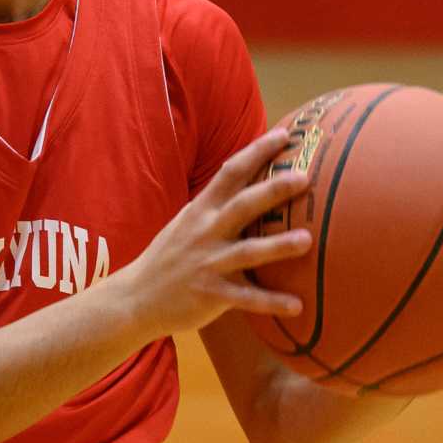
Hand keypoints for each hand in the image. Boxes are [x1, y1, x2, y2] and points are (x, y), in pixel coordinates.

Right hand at [116, 128, 315, 340]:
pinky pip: (246, 298)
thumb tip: (251, 185)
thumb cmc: (169, 258)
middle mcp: (205, 233)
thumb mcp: (187, 224)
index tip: (285, 136)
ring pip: (247, 252)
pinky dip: (271, 302)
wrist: (135, 298)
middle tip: (304, 178)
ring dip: (278, 246)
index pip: (230, 173)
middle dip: (273, 190)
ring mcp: (208, 264)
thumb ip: (216, 207)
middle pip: (243, 206)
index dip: (257, 152)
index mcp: (200, 211)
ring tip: (307, 240)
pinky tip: (297, 306)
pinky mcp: (210, 295)